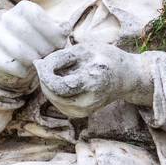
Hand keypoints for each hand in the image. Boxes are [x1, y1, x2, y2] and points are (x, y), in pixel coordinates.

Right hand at [0, 3, 69, 91]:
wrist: (15, 53)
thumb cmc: (39, 39)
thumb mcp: (51, 29)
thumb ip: (60, 27)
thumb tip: (63, 29)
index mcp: (23, 8)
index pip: (35, 15)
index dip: (51, 31)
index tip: (60, 43)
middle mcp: (7, 19)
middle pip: (27, 33)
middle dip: (45, 47)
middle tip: (50, 55)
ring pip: (20, 51)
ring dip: (35, 60)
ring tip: (40, 61)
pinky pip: (13, 66)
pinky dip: (25, 71)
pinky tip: (28, 68)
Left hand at [36, 43, 154, 117]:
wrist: (127, 78)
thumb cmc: (106, 58)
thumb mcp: (85, 49)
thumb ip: (60, 57)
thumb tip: (38, 66)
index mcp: (93, 82)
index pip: (58, 86)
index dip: (44, 74)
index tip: (40, 63)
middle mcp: (89, 102)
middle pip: (53, 94)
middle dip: (45, 78)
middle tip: (46, 64)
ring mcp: (85, 111)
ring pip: (53, 99)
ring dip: (49, 85)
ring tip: (61, 71)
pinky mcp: (80, 115)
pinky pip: (58, 103)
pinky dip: (55, 91)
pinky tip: (63, 80)